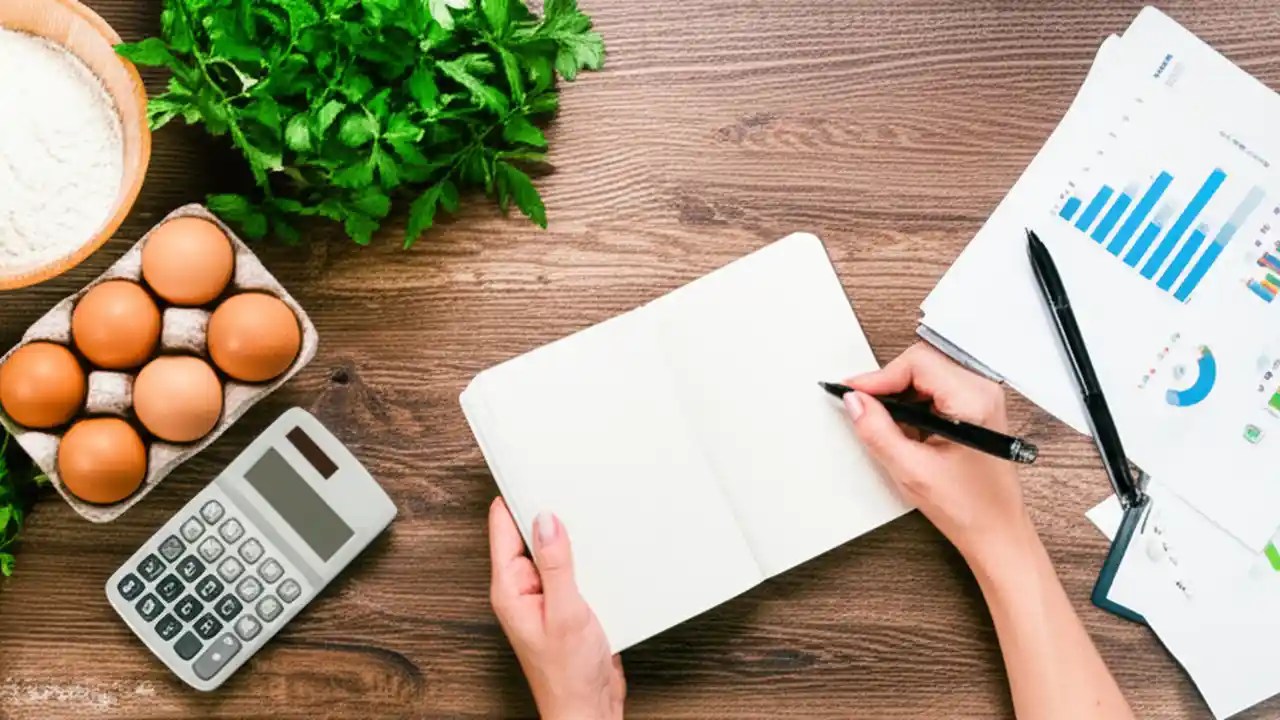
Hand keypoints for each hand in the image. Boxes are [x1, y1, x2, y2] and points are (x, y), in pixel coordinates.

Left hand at [488, 498, 625, 719]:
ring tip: (588, 516)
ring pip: (554, 550)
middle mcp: (523, 590)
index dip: (515, 496)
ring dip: (570, 537)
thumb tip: (546, 520)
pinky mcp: (566, 603)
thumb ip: (556, 564)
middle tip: (567, 487)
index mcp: (510, 589)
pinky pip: (571, 568)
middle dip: (547, 512)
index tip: (529, 470)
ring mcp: (545, 596)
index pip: (503, 527)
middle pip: (528, 533)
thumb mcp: (565, 612)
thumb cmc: (568, 675)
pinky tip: (600, 551)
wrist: (589, 708)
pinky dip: (585, 557)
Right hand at [842, 343, 1034, 565]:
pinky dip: (913, 403)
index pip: (917, 363)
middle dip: (887, 383)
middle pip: (922, 364)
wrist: (997, 532)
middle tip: (861, 404)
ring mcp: (982, 400)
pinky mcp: (976, 409)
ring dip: (899, 393)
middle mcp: (983, 393)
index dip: (879, 376)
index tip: (854, 392)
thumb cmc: (970, 508)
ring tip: (881, 420)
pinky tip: (902, 426)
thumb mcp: (911, 470)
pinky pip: (936, 390)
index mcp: (974, 401)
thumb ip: (877, 431)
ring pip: (927, 375)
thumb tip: (856, 402)